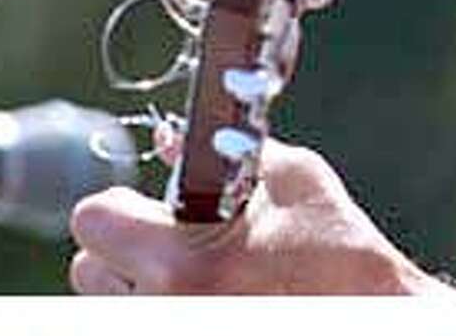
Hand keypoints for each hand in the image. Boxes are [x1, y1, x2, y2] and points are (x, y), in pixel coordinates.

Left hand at [69, 138, 451, 295]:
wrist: (370, 310)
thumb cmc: (336, 248)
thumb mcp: (292, 180)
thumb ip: (227, 152)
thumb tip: (169, 138)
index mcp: (181, 262)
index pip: (93, 219)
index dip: (123, 207)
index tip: (154, 209)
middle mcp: (161, 310)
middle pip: (85, 269)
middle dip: (125, 251)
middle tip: (177, 244)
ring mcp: (166, 330)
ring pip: (105, 304)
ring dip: (135, 286)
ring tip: (196, 277)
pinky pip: (136, 318)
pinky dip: (158, 304)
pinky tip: (207, 296)